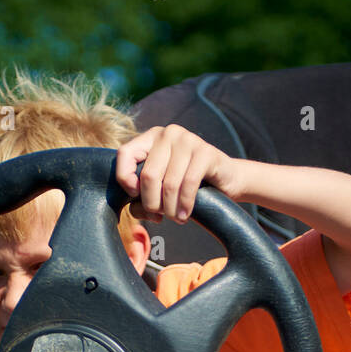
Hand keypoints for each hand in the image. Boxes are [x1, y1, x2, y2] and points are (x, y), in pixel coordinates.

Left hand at [116, 124, 239, 224]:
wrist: (225, 180)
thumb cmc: (187, 187)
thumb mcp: (160, 191)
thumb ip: (141, 199)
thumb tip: (134, 207)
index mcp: (151, 138)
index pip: (124, 154)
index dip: (125, 180)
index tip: (135, 197)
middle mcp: (168, 133)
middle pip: (148, 175)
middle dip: (152, 203)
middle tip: (161, 215)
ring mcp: (188, 139)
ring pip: (169, 184)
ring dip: (170, 209)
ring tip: (176, 218)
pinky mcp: (205, 152)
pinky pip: (188, 184)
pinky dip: (184, 205)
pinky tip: (184, 214)